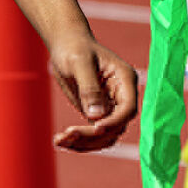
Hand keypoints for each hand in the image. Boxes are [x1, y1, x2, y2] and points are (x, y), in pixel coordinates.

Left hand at [46, 34, 140, 151]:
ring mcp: (110, 107)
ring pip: (106, 136)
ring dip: (85, 143)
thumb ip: (89, 88)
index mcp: (125, 79)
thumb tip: (96, 116)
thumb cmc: (74, 47)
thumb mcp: (79, 62)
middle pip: (116, 127)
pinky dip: (78, 141)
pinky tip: (60, 140)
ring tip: (60, 140)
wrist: (65, 45)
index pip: (128, 108)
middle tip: (67, 134)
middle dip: (93, 135)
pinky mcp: (97, 115)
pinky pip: (93, 135)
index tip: (96, 128)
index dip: (115, 121)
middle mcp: (121, 96)